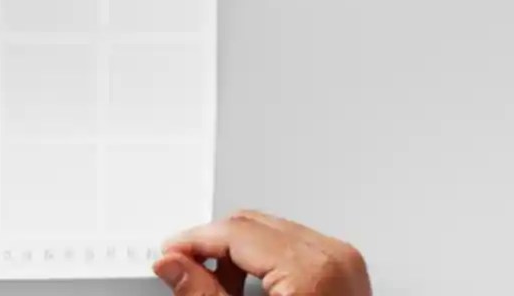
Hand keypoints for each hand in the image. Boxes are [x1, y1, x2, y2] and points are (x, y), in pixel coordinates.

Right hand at [154, 210, 370, 295]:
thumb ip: (204, 294)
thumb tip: (174, 266)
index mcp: (311, 269)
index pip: (235, 232)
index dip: (194, 241)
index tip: (171, 253)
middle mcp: (332, 257)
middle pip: (250, 225)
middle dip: (212, 247)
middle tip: (186, 270)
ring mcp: (341, 261)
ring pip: (268, 232)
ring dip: (236, 255)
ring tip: (219, 288)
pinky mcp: (342, 268)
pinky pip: (290, 245)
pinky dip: (262, 261)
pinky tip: (246, 288)